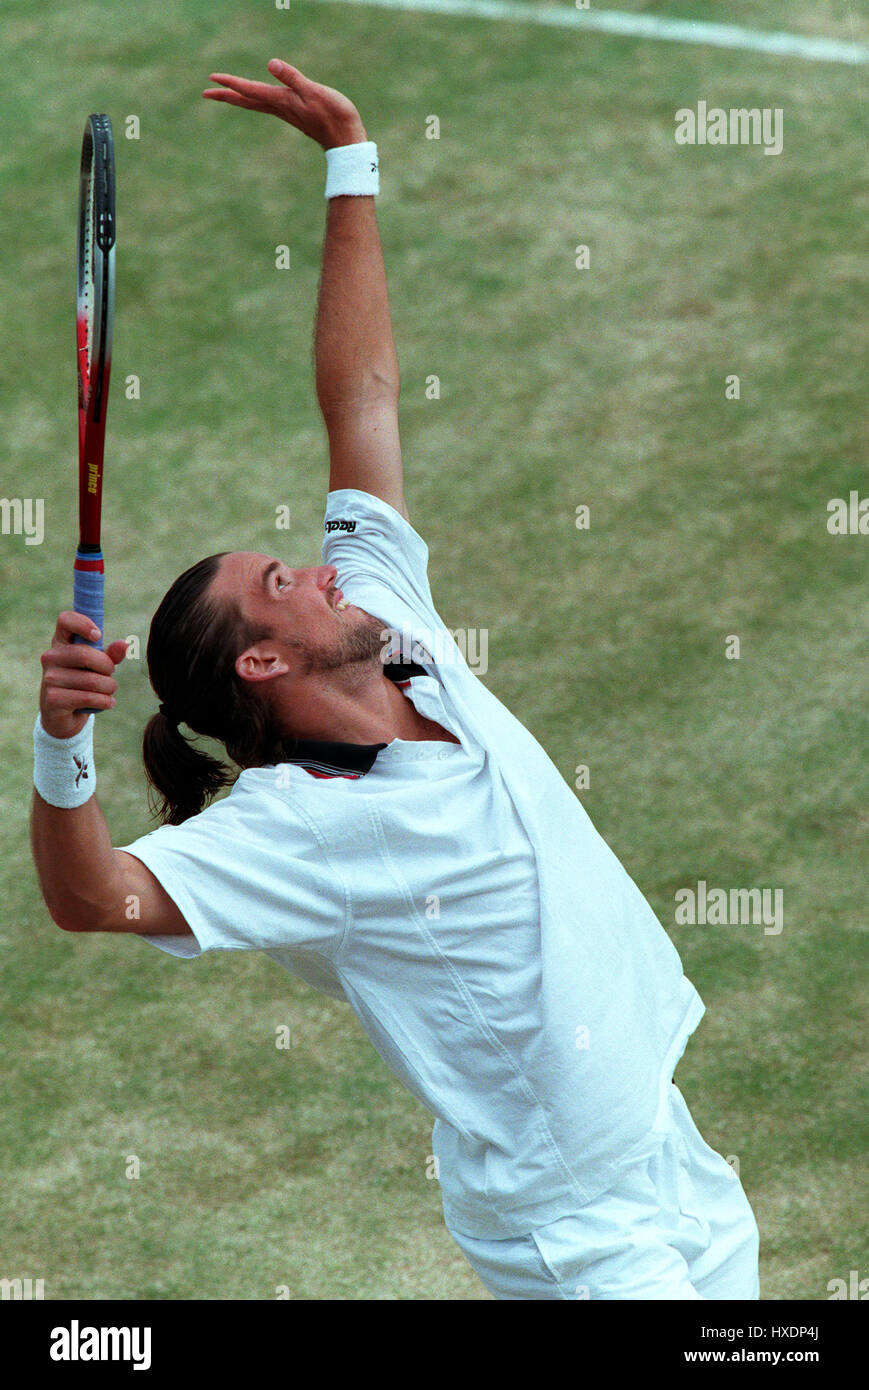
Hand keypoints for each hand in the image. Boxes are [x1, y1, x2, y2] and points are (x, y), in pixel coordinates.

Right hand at [39, 612, 127, 738]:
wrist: (63, 716)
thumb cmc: (83, 683)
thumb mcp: (98, 666)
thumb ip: (111, 655)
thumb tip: (125, 644)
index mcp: (60, 642)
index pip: (65, 619)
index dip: (83, 624)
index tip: (98, 636)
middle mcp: (50, 657)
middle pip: (85, 654)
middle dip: (107, 667)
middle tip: (111, 675)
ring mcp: (49, 678)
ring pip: (91, 680)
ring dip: (109, 687)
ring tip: (109, 691)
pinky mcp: (53, 699)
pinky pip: (89, 697)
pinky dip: (105, 701)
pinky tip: (108, 702)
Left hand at [203, 59, 366, 148]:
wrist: (346, 141)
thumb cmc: (334, 116)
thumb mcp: (314, 92)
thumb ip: (293, 78)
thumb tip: (270, 64)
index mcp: (281, 100)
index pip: (250, 89)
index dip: (231, 82)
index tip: (212, 78)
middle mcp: (279, 107)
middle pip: (246, 100)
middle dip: (226, 95)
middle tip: (206, 93)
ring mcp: (286, 112)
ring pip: (254, 104)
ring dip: (237, 98)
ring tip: (224, 94)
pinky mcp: (293, 114)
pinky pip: (266, 105)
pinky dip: (254, 100)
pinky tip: (256, 99)